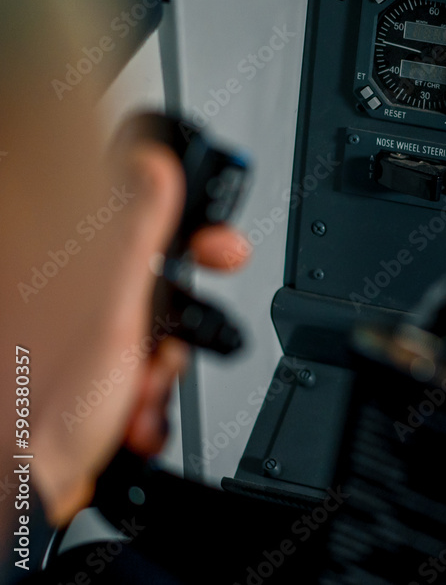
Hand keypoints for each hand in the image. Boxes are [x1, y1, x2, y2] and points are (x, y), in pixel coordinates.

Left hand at [26, 135, 249, 524]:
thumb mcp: (108, 306)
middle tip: (187, 335)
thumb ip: (136, 232)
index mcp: (63, 258)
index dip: (184, 219)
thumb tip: (152, 161)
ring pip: (153, 326)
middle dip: (178, 315)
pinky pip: (142, 363)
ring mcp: (80, 333)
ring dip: (161, 366)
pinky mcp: (93, 370)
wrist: (29, 483)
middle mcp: (67, 291)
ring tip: (137, 389)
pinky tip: (128, 410)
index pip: (129, 208)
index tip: (216, 240)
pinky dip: (147, 389)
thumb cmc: (41, 402)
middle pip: (150, 274)